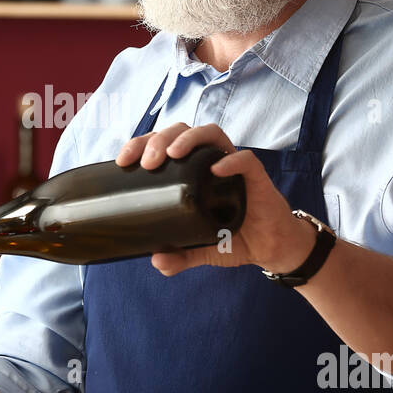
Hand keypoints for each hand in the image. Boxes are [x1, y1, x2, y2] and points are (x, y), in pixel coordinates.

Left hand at [116, 123, 315, 276]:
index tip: (123, 161)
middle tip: (148, 162)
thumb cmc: (233, 238)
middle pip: (181, 131)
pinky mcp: (256, 176)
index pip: (162, 145)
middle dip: (159, 139)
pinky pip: (245, 160)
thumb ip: (179, 255)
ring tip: (173, 155)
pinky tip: (216, 170)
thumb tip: (157, 260)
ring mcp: (232, 164)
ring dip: (188, 138)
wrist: (269, 248)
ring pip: (209, 133)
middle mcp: (208, 160)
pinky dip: (230, 160)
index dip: (140, 145)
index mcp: (189, 170)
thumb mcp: (199, 249)